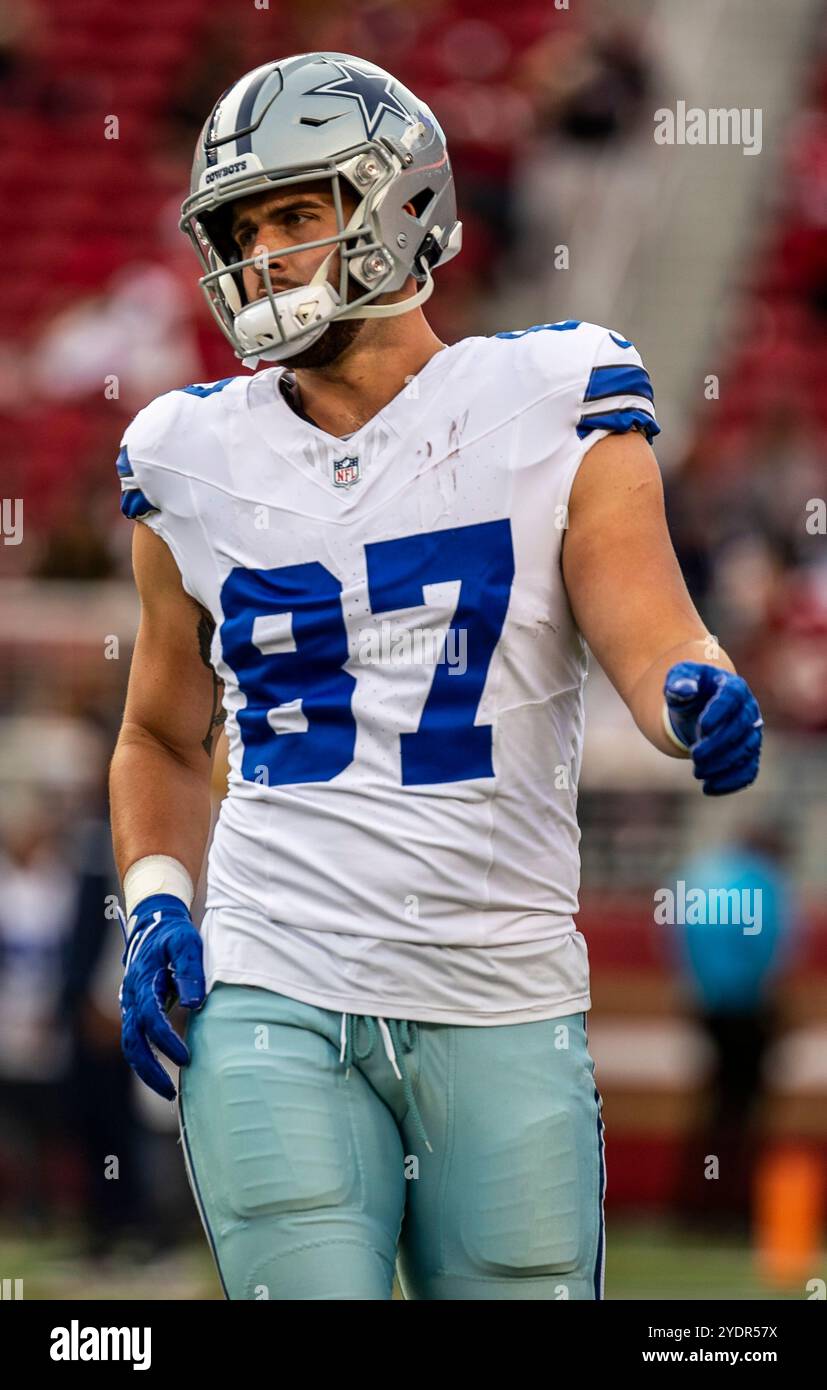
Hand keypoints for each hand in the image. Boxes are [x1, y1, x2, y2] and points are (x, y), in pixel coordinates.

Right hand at [119, 893, 204, 1099]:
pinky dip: (147, 1059)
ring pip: (130, 1045)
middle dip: (150, 1070)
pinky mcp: (135, 1009)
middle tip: (171, 1093)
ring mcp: (130, 1004)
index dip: (167, 1041)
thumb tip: (194, 1004)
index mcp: (143, 981)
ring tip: (169, 1092)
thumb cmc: (174, 933)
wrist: (154, 921)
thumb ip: (190, 971)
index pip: (151, 1019)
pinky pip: (135, 1040)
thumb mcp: (187, 944)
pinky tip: (165, 1072)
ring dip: (146, 1070)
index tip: (186, 1057)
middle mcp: (132, 997)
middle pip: (132, 1042)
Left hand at [664, 661, 762, 795]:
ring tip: (698, 773)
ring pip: (746, 751)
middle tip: (695, 756)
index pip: (732, 697)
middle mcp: (748, 709)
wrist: (699, 704)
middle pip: (740, 728)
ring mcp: (751, 733)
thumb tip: (682, 689)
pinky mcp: (748, 754)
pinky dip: (732, 782)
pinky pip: (748, 770)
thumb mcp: (680, 679)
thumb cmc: (689, 688)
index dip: (720, 711)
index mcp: (732, 686)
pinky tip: (709, 789)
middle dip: (718, 744)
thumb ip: (680, 681)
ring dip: (723, 765)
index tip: (702, 726)